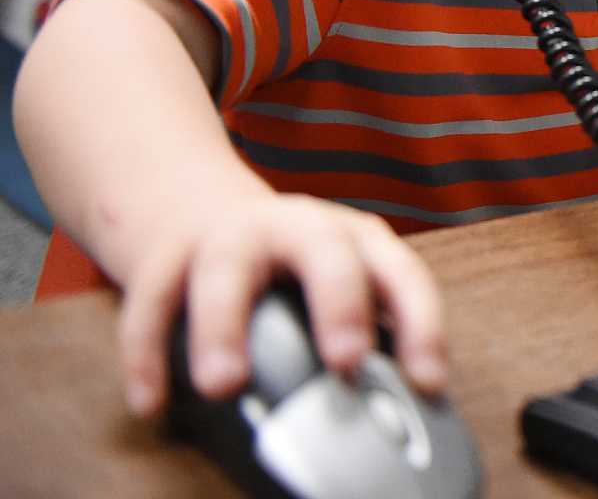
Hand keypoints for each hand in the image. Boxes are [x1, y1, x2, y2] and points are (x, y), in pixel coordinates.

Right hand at [118, 193, 444, 418]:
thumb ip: (368, 332)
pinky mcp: (167, 254)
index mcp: (356, 240)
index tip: (427, 381)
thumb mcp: (342, 287)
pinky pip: (152, 299)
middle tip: (346, 362)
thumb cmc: (295, 271)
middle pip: (325, 252)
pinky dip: (147, 353)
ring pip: (225, 269)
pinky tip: (151, 402)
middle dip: (339, 304)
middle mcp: (298, 227)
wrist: (211, 215)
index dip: (420, 325)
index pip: (402, 274)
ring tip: (224, 385)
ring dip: (224, 327)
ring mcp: (230, 235)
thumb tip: (399, 404)